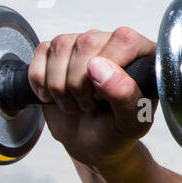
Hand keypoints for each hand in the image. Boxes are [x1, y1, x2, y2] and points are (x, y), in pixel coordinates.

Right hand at [26, 27, 157, 167]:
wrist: (89, 143)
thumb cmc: (116, 130)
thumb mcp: (131, 122)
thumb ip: (125, 96)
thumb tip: (99, 67)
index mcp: (141, 55)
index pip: (124, 39)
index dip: (109, 67)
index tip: (103, 95)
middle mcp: (111, 43)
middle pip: (87, 42)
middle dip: (80, 83)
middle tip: (88, 105)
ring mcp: (81, 45)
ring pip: (61, 45)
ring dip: (60, 85)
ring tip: (74, 103)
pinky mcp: (55, 52)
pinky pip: (41, 51)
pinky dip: (41, 80)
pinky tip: (53, 96)